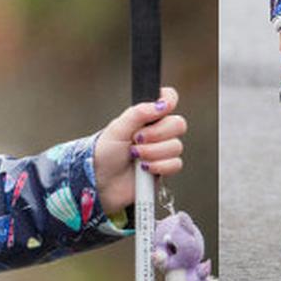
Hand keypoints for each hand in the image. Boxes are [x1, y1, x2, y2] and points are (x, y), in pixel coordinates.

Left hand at [93, 87, 185, 214]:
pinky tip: (143, 168)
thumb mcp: (117, 128)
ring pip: (176, 146)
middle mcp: (157, 132)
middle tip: (136, 139)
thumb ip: (138, 113)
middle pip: (178, 124)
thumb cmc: (106, 153)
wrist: (102, 181)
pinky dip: (158, 166)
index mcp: (146, 117)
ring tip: (134, 156)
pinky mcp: (165, 169)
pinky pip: (175, 164)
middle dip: (157, 133)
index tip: (162, 108)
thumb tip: (162, 104)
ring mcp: (162, 150)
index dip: (169, 101)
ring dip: (152, 152)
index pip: (168, 99)